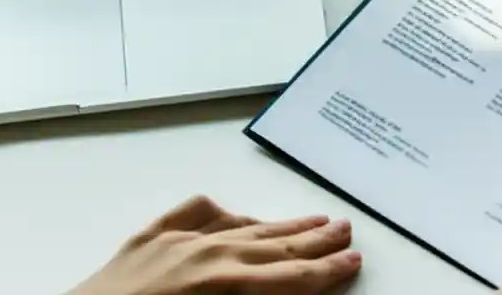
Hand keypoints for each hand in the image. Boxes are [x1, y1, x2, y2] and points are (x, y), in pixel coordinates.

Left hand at [69, 195, 360, 294]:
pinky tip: (234, 216)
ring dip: (281, 225)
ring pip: (244, 226)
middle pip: (276, 246)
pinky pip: (196, 215)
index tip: (353, 260)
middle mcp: (206, 255)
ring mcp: (176, 241)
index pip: (292, 279)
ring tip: (310, 220)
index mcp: (224, 286)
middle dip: (315, 241)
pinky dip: (222, 215)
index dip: (328, 271)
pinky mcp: (148, 238)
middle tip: (345, 230)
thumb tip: (285, 293)